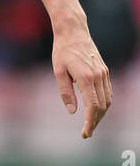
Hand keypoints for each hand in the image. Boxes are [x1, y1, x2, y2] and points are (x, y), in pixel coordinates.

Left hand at [52, 21, 111, 138]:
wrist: (73, 32)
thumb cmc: (62, 51)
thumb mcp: (58, 72)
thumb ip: (65, 92)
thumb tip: (72, 111)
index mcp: (86, 78)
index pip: (93, 107)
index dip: (90, 123)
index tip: (85, 133)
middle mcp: (98, 76)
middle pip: (102, 107)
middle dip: (95, 122)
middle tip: (86, 133)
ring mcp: (104, 73)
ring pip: (108, 100)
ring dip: (100, 114)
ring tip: (90, 124)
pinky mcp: (104, 71)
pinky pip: (108, 92)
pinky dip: (104, 104)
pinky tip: (96, 110)